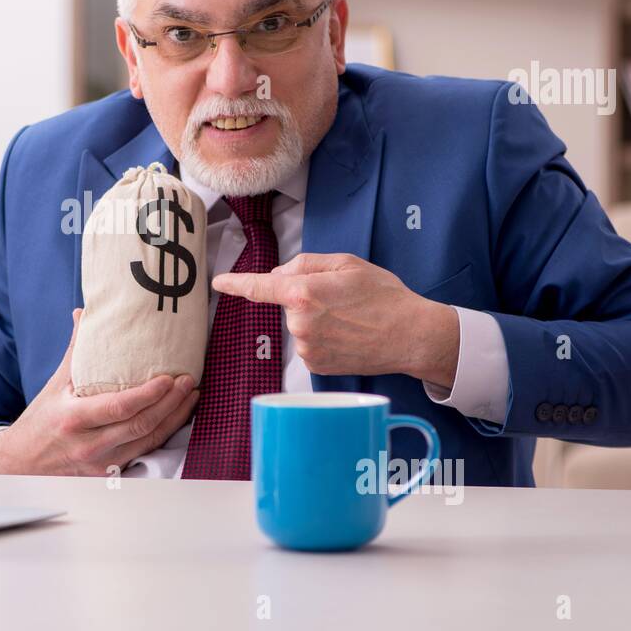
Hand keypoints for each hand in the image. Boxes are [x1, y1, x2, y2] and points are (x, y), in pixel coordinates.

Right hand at [0, 309, 198, 475]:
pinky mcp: (108, 475)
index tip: (169, 378)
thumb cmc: (40, 421)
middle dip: (171, 404)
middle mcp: (88, 446)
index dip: (148, 395)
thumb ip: (75, 351)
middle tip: (189, 382)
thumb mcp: (54, 385)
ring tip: (190, 397)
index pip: (118, 408)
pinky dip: (162, 435)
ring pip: (147, 443)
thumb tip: (83, 313)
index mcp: (73, 420)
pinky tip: (175, 419)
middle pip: (140, 427)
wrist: (21, 464)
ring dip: (174, 420)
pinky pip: (142, 454)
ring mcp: (100, 465)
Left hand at [211, 253, 458, 388]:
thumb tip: (278, 275)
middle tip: (343, 299)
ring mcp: (307, 348)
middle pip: (289, 303)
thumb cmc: (383, 296)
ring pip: (300, 325)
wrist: (411, 336)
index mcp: (304, 292)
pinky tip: (349, 336)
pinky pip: (310, 344)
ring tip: (351, 319)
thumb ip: (306, 264)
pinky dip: (324, 338)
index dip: (236, 283)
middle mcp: (300, 323)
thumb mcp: (347, 264)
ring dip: (317, 319)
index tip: (219, 282)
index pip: (259, 287)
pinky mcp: (316, 366)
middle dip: (308, 297)